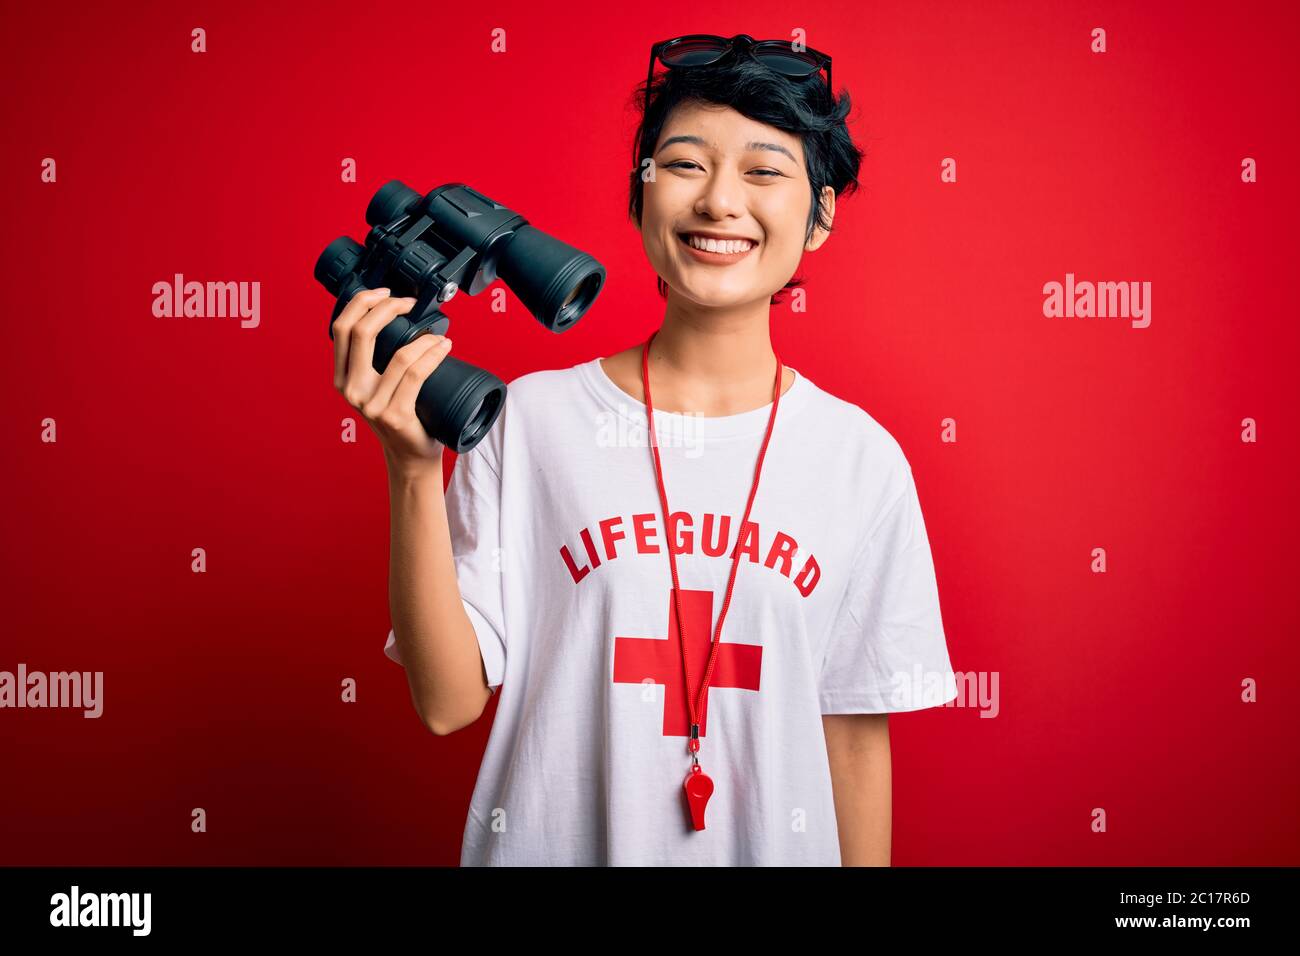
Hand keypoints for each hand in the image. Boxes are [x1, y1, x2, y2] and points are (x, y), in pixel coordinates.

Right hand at [332, 288, 453, 470]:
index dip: (361, 302)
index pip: (341, 328)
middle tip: (410, 303)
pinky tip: (443, 346)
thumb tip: (397, 317)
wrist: (411, 457)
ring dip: (424, 338)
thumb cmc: (401, 417)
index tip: (384, 293)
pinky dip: (433, 354)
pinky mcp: (394, 414)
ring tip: (439, 336)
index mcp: (342, 378)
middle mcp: (351, 390)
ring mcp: (371, 404)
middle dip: (388, 308)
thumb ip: (374, 361)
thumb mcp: (377, 387)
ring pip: (399, 354)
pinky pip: (416, 373)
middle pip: (362, 332)